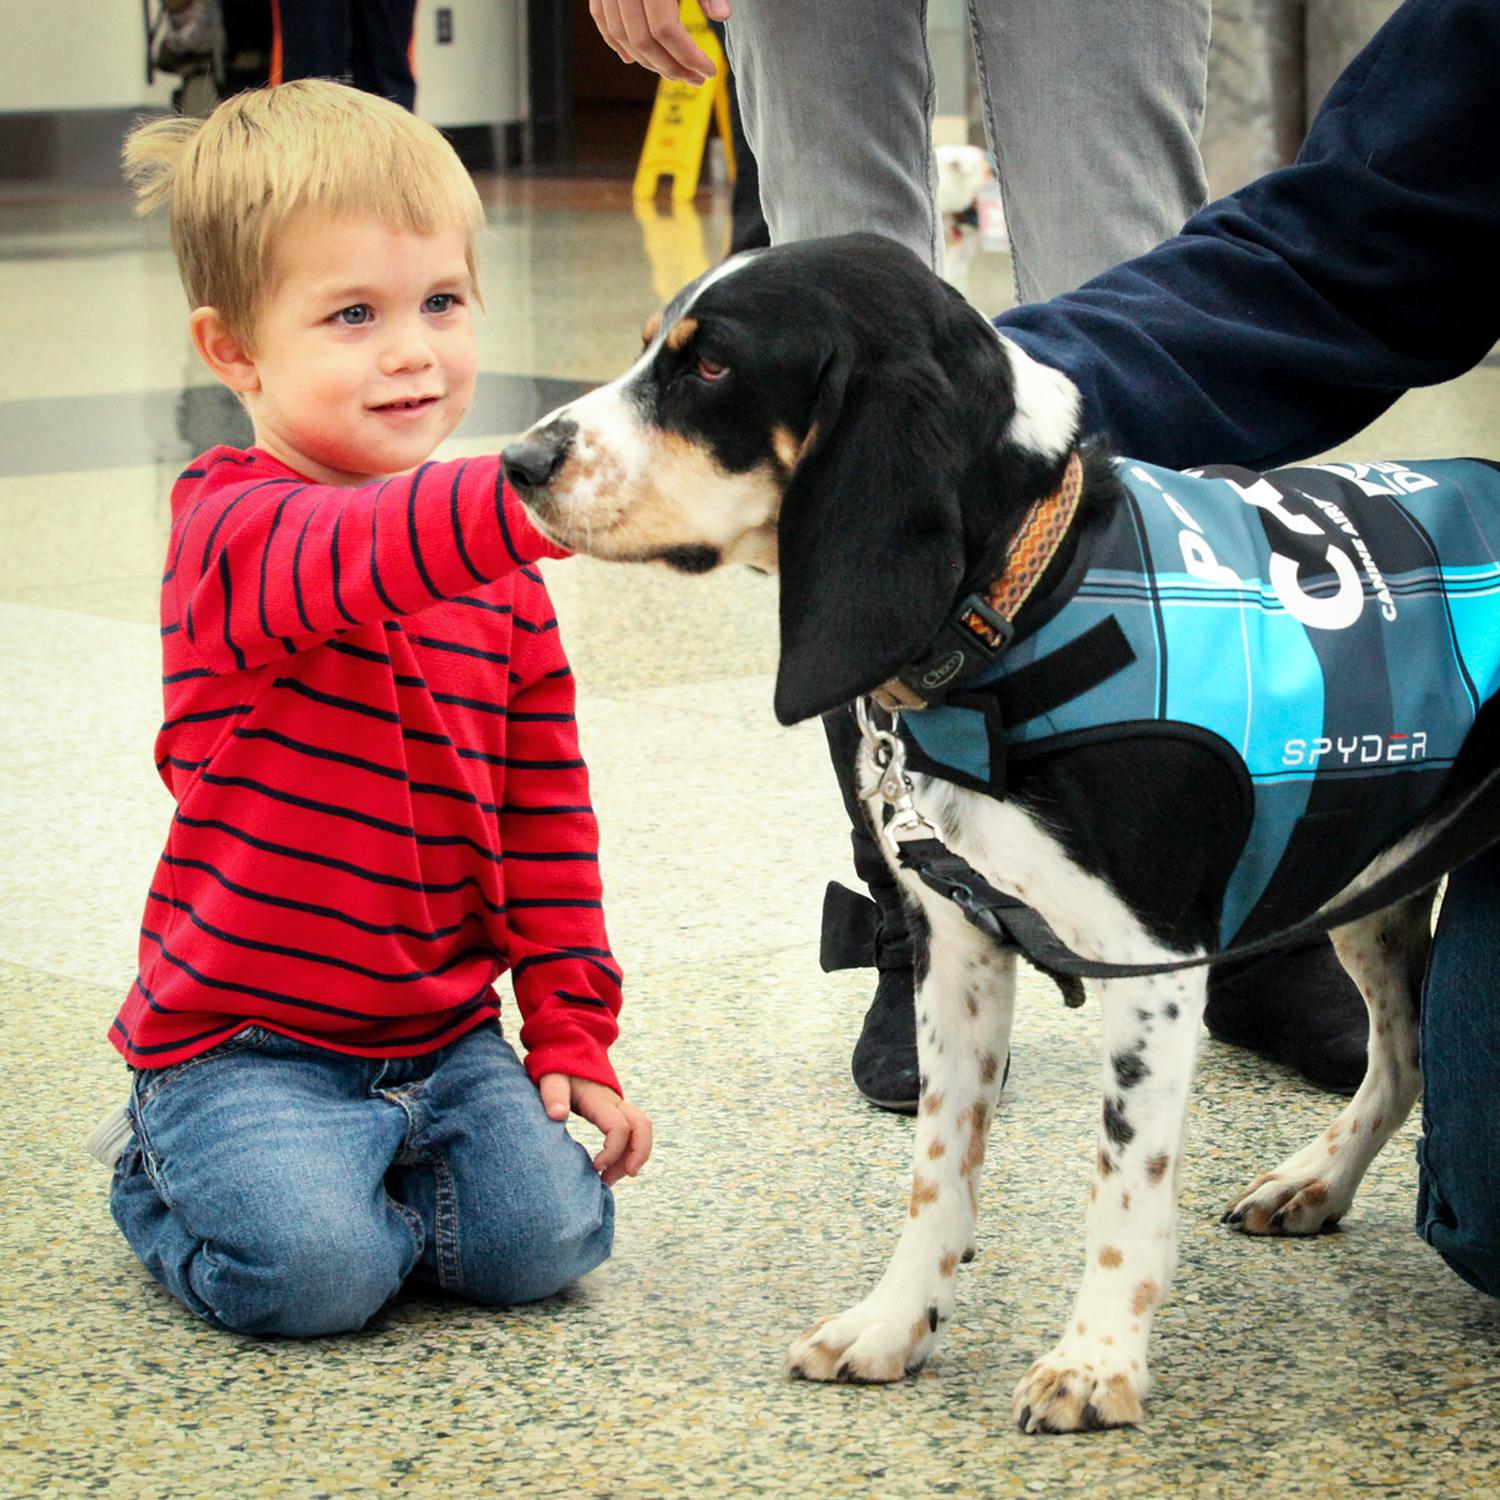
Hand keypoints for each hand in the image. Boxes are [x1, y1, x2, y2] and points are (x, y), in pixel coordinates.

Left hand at [539, 1073, 653, 1186]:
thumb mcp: (551, 1078)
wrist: (569, 1049)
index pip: (619, 1126)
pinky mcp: (614, 1112)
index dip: (613, 1150)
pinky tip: (609, 1169)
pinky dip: (627, 1153)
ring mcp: (617, 1106)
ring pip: (640, 1131)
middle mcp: (614, 1102)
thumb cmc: (558, 1067)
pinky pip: (632, 1133)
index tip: (596, 1167)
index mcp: (599, 1098)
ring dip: (633, 1157)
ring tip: (608, 1180)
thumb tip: (557, 1116)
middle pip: (642, 1126)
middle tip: (620, 1177)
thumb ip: (552, 1095)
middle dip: (639, 1154)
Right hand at [589, 0, 733, 85]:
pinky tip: (635, 59)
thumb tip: (723, 16)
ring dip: (648, 62)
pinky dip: (618, 44)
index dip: (689, 56)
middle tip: (695, 80)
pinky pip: (603, 23)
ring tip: (673, 73)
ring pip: (622, 37)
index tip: (709, 71)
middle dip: (671, 67)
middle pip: (644, 41)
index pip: (667, 31)